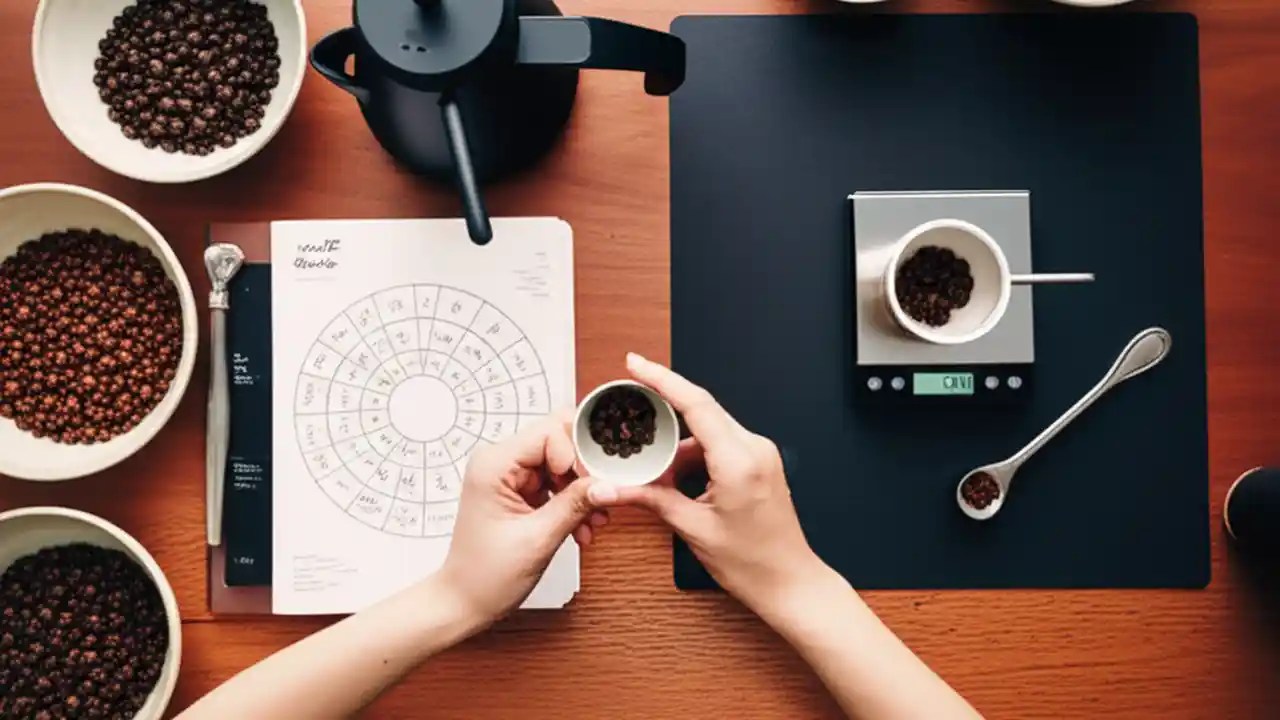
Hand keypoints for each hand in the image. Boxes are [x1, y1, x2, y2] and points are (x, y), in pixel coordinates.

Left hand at [439, 413, 608, 625]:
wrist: (466, 601)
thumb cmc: (484, 575)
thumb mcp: (538, 539)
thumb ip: (575, 505)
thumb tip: (607, 484)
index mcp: (493, 465)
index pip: (548, 433)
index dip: (577, 455)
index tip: (593, 482)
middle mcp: (499, 463)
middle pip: (557, 443)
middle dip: (584, 471)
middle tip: (602, 496)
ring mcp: (509, 477)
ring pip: (561, 464)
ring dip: (582, 491)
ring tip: (593, 520)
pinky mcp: (519, 492)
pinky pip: (556, 484)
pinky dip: (573, 502)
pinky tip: (583, 526)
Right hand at [588, 354, 827, 617]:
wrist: (789, 582)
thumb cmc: (754, 563)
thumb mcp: (693, 528)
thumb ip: (650, 500)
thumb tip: (613, 488)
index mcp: (739, 461)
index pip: (695, 404)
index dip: (661, 379)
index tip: (636, 364)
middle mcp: (754, 449)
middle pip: (700, 411)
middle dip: (662, 410)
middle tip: (632, 410)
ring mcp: (760, 454)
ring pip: (707, 429)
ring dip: (678, 442)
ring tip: (653, 466)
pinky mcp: (759, 462)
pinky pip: (719, 444)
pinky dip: (693, 454)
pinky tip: (675, 475)